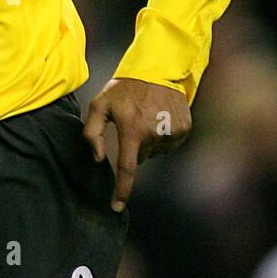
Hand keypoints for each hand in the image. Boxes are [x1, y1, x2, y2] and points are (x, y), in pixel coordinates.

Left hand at [82, 77, 192, 211]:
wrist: (159, 69)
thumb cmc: (125, 88)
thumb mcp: (100, 104)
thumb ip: (92, 132)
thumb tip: (97, 158)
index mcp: (132, 129)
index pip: (127, 168)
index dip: (122, 191)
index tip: (116, 208)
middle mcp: (154, 133)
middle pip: (142, 158)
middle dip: (135, 148)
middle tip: (133, 124)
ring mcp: (172, 131)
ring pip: (157, 152)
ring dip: (150, 141)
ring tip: (148, 117)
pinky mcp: (184, 128)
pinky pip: (171, 144)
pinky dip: (164, 136)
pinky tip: (160, 118)